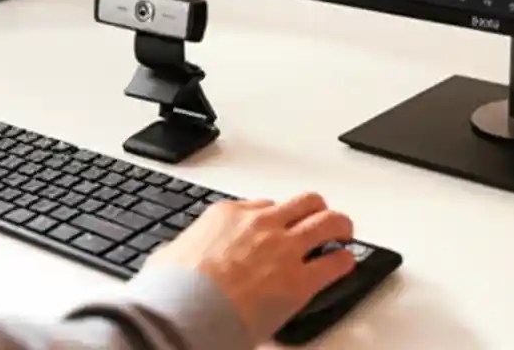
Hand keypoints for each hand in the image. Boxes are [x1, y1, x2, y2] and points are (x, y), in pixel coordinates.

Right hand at [146, 193, 355, 343]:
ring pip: (328, 221)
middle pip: (303, 202)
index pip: (264, 205)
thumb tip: (171, 258)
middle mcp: (260, 224)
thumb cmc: (173, 288)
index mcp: (228, 215)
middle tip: (320, 219)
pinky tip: (345, 264)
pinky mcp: (300, 280)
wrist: (185, 311)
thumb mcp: (168, 256)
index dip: (276, 217)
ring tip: (344, 233)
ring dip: (339, 226)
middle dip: (314, 210)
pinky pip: (336, 262)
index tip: (278, 226)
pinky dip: (344, 261)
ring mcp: (284, 249)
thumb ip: (180, 252)